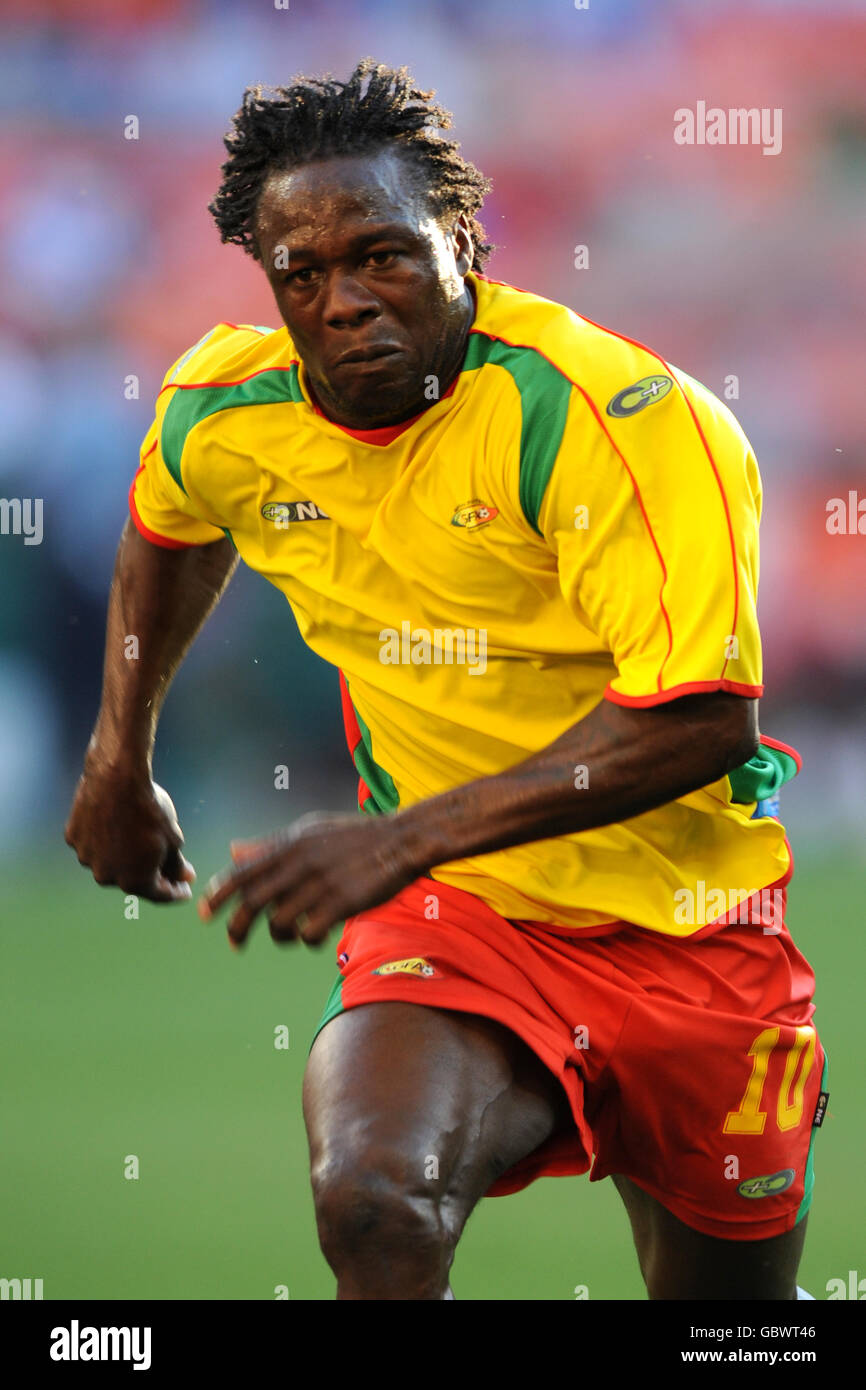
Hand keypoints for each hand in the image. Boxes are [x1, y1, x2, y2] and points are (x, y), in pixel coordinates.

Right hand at [65, 762, 195, 902]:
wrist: (117, 778)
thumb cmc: (150, 809)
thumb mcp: (173, 839)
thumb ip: (177, 864)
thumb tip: (184, 878)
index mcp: (134, 881)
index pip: (159, 894)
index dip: (175, 892)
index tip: (184, 888)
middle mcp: (106, 876)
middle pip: (132, 879)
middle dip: (149, 873)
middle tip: (164, 864)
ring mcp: (87, 857)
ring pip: (109, 861)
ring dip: (123, 855)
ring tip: (136, 837)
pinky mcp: (73, 837)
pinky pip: (92, 843)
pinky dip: (103, 839)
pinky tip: (115, 824)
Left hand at [198, 811, 418, 948]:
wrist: (401, 841)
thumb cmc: (353, 836)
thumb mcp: (308, 831)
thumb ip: (270, 845)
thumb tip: (233, 852)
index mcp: (289, 844)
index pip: (241, 872)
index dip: (218, 894)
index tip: (204, 913)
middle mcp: (300, 862)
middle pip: (252, 901)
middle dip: (236, 927)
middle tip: (234, 942)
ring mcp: (321, 883)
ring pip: (280, 921)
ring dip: (278, 936)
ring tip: (287, 935)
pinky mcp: (342, 903)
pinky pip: (310, 933)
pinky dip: (306, 940)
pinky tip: (314, 936)